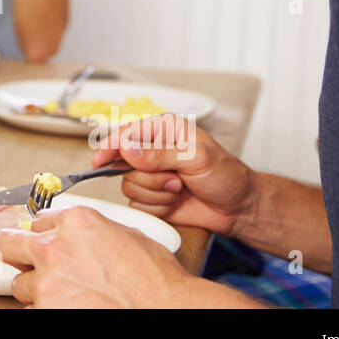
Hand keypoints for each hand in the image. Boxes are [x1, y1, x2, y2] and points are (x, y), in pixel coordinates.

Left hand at [0, 205, 191, 306]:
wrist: (167, 309)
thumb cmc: (157, 280)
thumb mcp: (125, 235)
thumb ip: (90, 232)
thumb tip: (80, 238)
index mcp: (75, 221)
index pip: (37, 221)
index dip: (45, 235)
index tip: (46, 243)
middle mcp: (54, 246)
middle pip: (9, 243)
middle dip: (18, 253)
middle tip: (28, 264)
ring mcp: (47, 282)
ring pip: (18, 284)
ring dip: (35, 290)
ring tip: (64, 296)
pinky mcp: (46, 309)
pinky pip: (31, 310)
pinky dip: (45, 309)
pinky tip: (68, 308)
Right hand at [90, 114, 257, 238]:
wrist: (238, 208)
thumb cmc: (225, 176)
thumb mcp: (196, 159)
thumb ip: (159, 154)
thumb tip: (127, 149)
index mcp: (162, 130)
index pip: (125, 135)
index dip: (110, 147)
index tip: (99, 161)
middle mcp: (152, 151)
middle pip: (124, 165)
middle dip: (151, 178)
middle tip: (177, 179)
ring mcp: (151, 175)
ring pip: (130, 187)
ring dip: (158, 193)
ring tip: (181, 189)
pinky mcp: (152, 197)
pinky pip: (138, 205)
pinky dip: (159, 207)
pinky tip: (177, 201)